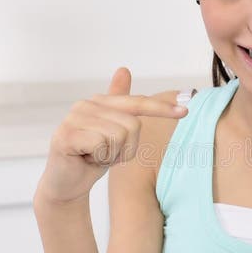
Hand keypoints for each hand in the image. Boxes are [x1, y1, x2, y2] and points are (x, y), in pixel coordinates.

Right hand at [34, 67, 187, 205]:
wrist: (66, 184)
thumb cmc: (91, 156)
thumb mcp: (113, 132)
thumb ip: (120, 104)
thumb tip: (124, 68)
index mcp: (100, 102)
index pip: (137, 103)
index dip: (161, 108)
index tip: (186, 111)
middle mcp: (86, 105)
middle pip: (133, 125)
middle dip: (126, 149)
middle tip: (105, 154)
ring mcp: (73, 119)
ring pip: (119, 136)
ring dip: (112, 156)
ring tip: (95, 157)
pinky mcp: (65, 136)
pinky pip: (102, 145)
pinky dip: (99, 159)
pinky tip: (86, 160)